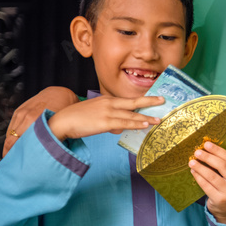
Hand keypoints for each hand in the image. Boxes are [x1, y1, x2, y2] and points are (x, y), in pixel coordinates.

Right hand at [4, 86, 80, 155]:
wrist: (59, 94)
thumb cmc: (62, 111)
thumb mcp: (59, 127)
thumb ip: (50, 140)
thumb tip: (45, 155)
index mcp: (34, 122)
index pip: (17, 143)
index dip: (15, 156)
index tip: (16, 164)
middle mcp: (25, 117)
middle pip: (10, 141)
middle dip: (10, 152)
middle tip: (13, 162)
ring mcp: (20, 113)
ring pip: (9, 134)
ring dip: (9, 144)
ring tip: (13, 155)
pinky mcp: (18, 111)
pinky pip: (10, 126)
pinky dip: (11, 135)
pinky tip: (14, 143)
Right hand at [47, 96, 162, 141]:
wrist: (62, 121)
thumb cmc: (77, 118)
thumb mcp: (96, 114)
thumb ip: (110, 119)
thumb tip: (120, 127)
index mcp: (107, 100)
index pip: (128, 100)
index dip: (142, 100)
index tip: (154, 99)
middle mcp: (109, 103)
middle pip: (134, 102)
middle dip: (149, 101)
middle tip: (163, 100)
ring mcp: (107, 112)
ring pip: (132, 115)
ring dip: (146, 118)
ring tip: (158, 120)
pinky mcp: (105, 122)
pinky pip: (124, 123)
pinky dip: (136, 124)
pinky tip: (145, 125)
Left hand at [189, 142, 225, 223]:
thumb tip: (208, 150)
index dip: (218, 150)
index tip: (207, 144)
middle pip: (222, 166)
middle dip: (208, 157)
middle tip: (197, 152)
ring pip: (212, 176)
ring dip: (200, 167)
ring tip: (192, 162)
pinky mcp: (219, 199)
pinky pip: (206, 185)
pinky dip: (198, 177)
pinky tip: (194, 172)